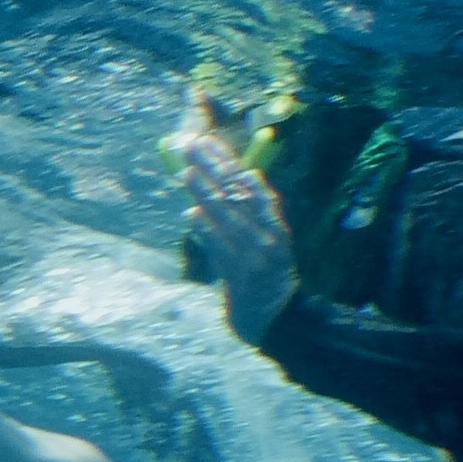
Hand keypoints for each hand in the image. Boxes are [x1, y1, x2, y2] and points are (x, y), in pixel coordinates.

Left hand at [174, 108, 296, 341]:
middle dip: (213, 168)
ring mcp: (256, 255)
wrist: (275, 319)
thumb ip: (250, 214)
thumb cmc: (264, 277)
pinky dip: (207, 230)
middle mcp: (269, 235)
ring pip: (228, 218)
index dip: (227, 162)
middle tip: (191, 147)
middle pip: (238, 195)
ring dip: (206, 193)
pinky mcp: (241, 275)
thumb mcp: (263, 242)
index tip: (208, 142)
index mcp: (275, 223)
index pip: (250, 184)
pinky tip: (193, 212)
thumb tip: (237, 180)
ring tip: (187, 173)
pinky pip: (221, 248)